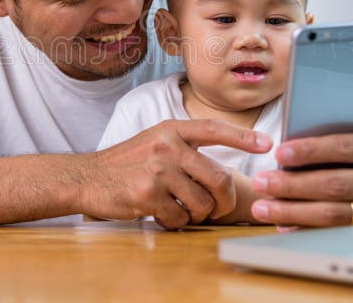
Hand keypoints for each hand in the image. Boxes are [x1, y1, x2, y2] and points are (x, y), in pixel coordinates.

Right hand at [80, 119, 272, 229]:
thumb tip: (221, 173)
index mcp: (171, 129)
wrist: (86, 177)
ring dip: (196, 216)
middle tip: (217, 211)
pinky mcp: (147, 193)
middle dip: (223, 202)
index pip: (214, 128)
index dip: (243, 137)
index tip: (267, 143)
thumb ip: (184, 148)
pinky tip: (160, 215)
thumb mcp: (153, 142)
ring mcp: (158, 169)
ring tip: (180, 211)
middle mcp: (167, 145)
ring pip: (201, 204)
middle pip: (218, 179)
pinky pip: (179, 218)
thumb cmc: (124, 164)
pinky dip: (174, 224)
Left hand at [250, 78, 352, 226]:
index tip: (279, 152)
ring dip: (293, 212)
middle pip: (336, 185)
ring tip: (261, 206)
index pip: (346, 147)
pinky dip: (306, 230)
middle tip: (260, 182)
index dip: (311, 150)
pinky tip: (281, 225)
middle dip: (293, 185)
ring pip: (334, 214)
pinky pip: (336, 233)